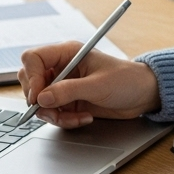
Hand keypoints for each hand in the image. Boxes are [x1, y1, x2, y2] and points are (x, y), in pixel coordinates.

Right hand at [17, 41, 161, 128]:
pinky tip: (84, 118)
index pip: (33, 59)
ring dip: (54, 114)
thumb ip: (68, 91)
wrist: (143, 95)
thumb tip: (42, 98)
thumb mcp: (98, 85)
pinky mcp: (68, 102)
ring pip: (40, 102)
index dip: (31, 77)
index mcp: (67, 53)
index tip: (38, 97)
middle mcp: (61, 68)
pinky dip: (64, 120)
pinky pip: (53, 113)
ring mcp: (63, 86)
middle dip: (39, 100)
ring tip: (77, 117)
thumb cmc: (127, 80)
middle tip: (54, 111)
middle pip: (30, 81)